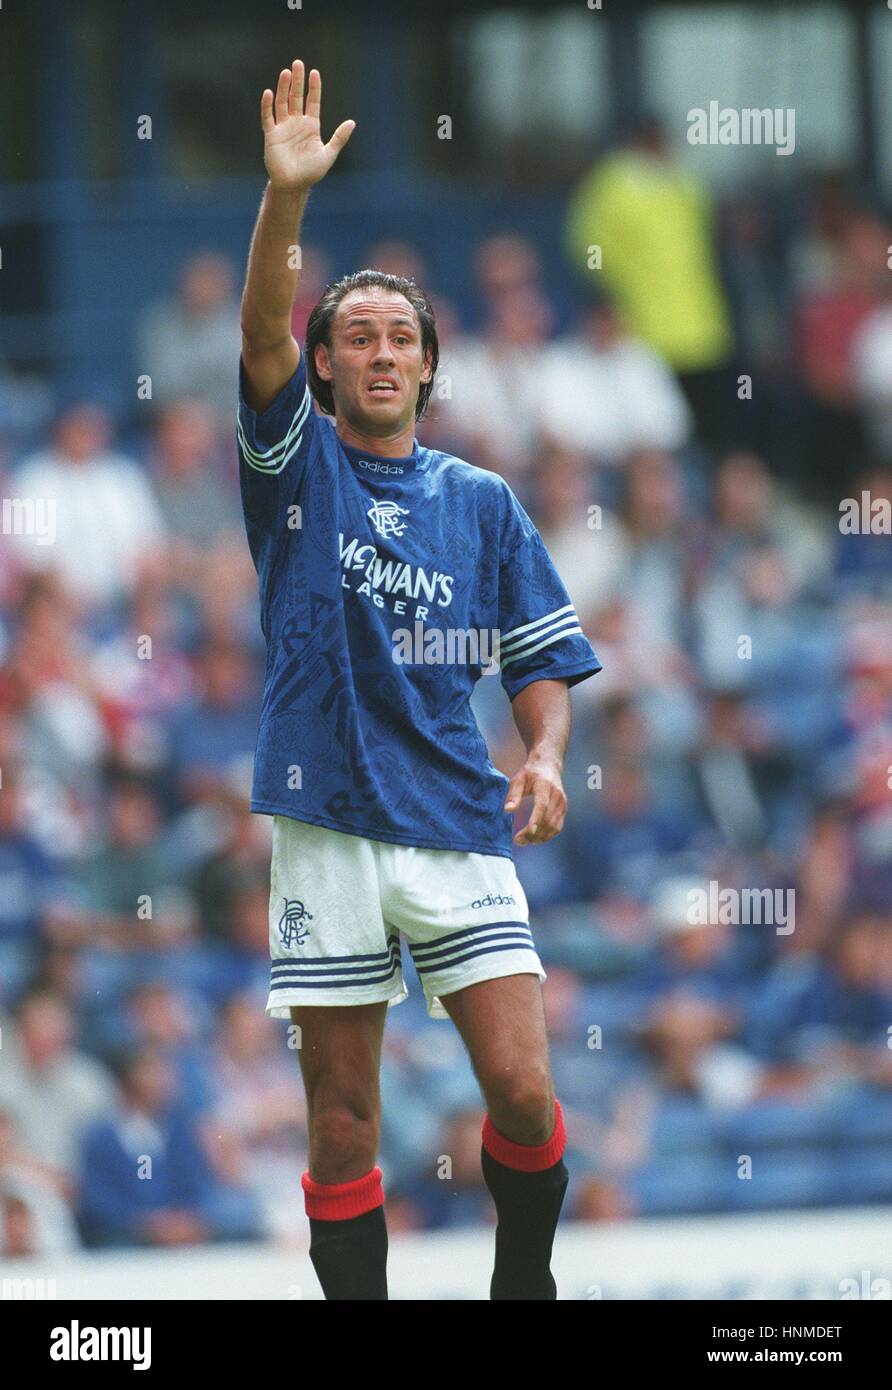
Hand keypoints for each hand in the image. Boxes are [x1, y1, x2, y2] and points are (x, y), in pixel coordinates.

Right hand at [261, 60, 354, 190]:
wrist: (294, 186)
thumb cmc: (311, 172)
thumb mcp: (328, 154)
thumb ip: (339, 138)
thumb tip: (352, 122)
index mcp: (311, 126)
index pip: (312, 101)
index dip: (313, 87)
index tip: (314, 72)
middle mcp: (296, 123)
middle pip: (296, 97)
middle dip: (297, 81)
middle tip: (298, 63)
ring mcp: (283, 127)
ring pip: (282, 103)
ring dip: (283, 88)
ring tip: (286, 72)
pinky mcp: (271, 135)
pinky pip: (268, 117)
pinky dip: (267, 105)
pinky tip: (269, 92)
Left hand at [504, 756, 567, 844]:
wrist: (548, 766)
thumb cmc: (530, 773)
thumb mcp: (518, 779)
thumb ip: (513, 795)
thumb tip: (508, 810)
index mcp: (545, 786)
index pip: (542, 805)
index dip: (536, 819)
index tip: (529, 831)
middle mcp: (557, 795)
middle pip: (547, 819)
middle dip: (533, 833)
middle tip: (518, 840)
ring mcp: (562, 804)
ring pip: (554, 826)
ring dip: (539, 837)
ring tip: (524, 841)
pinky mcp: (564, 810)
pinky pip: (557, 827)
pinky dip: (547, 836)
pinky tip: (535, 839)